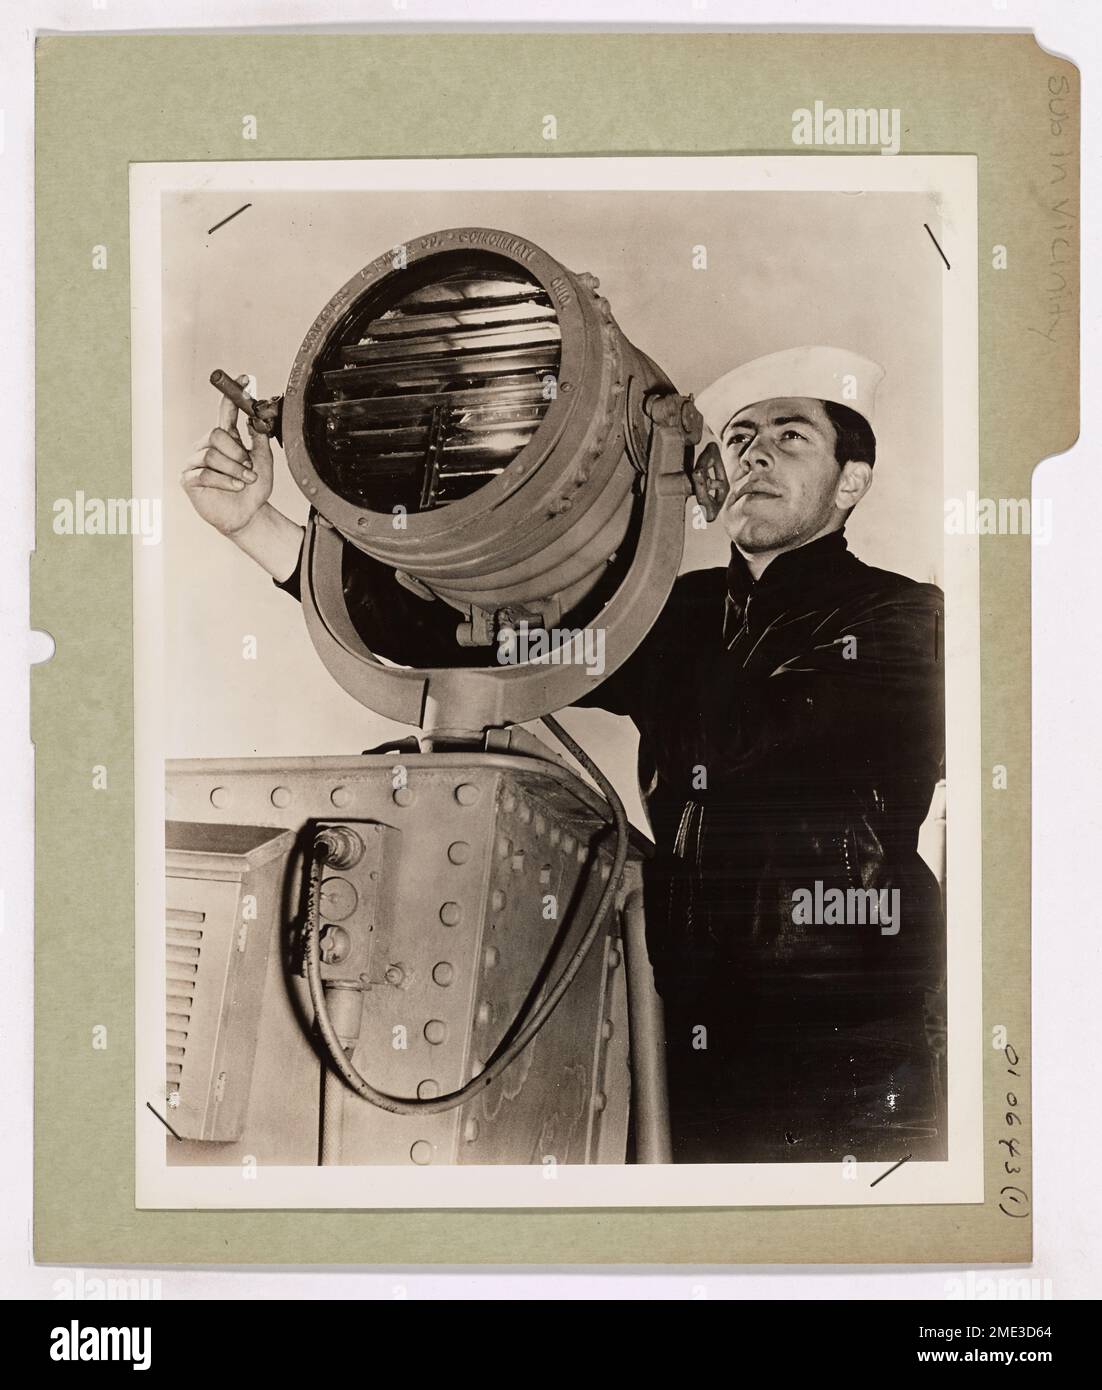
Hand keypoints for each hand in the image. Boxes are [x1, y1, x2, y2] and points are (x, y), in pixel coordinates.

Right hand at [181, 374, 273, 536]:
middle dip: (236, 452)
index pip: (226, 412)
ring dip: (234, 469)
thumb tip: (254, 415)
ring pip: (211, 454)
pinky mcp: (188, 479)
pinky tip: (235, 487)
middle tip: (249, 469)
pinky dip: (225, 480)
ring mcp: (194, 462)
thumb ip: (258, 438)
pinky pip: (205, 473)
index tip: (246, 378)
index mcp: (225, 439)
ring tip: (245, 481)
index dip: (234, 395)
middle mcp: (206, 446)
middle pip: (216, 434)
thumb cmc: (253, 490)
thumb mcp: (263, 461)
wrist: (248, 516)